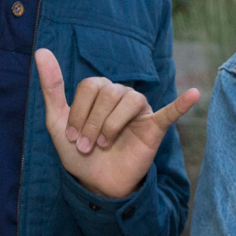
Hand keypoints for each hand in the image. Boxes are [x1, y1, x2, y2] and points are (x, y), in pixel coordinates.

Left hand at [34, 48, 199, 199]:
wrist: (96, 184)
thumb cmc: (78, 152)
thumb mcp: (57, 121)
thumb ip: (51, 86)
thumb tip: (41, 51)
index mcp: (100, 91)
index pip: (90, 86)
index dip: (78, 112)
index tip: (71, 136)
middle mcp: (121, 95)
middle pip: (108, 92)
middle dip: (92, 122)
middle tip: (87, 146)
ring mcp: (140, 110)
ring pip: (128, 100)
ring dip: (110, 126)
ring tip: (104, 145)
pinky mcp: (154, 128)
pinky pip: (170, 112)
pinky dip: (182, 104)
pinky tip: (194, 94)